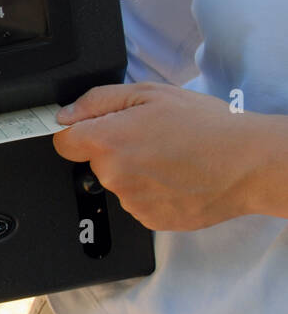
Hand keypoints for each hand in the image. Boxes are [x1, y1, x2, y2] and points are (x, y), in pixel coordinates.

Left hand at [52, 82, 284, 230]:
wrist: (250, 163)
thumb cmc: (207, 126)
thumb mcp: (150, 93)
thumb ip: (98, 101)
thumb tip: (66, 114)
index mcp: (107, 142)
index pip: (63, 143)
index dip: (78, 132)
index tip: (94, 130)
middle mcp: (113, 176)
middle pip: (95, 162)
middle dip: (115, 149)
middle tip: (151, 138)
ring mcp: (131, 202)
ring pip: (118, 183)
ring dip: (135, 172)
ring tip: (170, 157)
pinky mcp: (149, 220)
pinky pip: (138, 202)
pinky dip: (152, 192)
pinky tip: (176, 177)